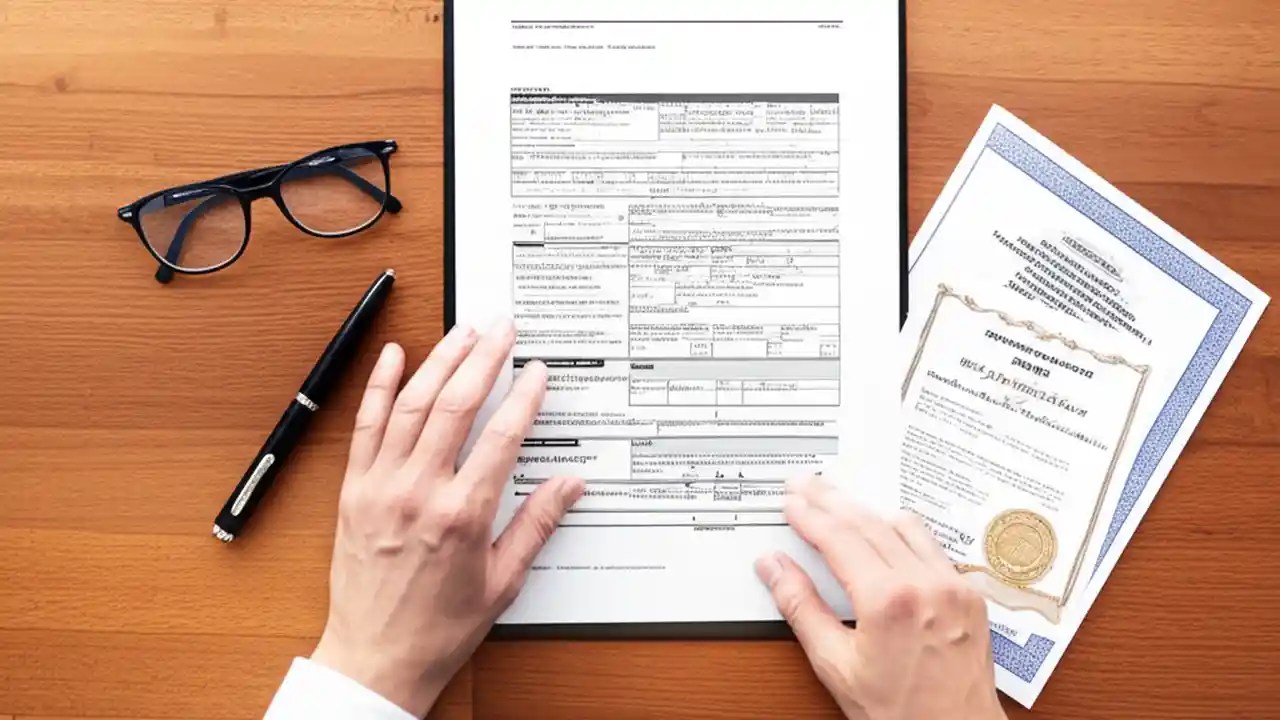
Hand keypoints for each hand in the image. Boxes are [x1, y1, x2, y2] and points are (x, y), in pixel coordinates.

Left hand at [310, 321, 583, 716]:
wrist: (375, 658)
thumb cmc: (438, 628)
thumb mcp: (503, 582)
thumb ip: (537, 525)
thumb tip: (571, 485)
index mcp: (462, 515)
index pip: (502, 436)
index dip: (524, 396)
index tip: (537, 372)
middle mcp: (419, 491)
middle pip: (455, 405)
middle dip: (483, 359)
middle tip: (502, 328)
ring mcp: (381, 486)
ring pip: (411, 405)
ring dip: (439, 361)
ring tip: (462, 332)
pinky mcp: (354, 490)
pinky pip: (365, 425)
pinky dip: (379, 386)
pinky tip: (394, 356)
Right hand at [755, 475, 1005, 719]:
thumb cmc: (900, 715)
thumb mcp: (835, 665)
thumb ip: (801, 608)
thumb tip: (774, 568)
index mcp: (889, 600)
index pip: (839, 538)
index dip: (810, 515)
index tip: (791, 502)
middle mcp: (926, 584)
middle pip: (869, 522)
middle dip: (833, 500)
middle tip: (807, 485)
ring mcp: (953, 586)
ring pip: (905, 525)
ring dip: (868, 509)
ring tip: (841, 499)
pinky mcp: (970, 595)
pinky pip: (933, 545)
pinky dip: (903, 530)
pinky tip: (887, 530)